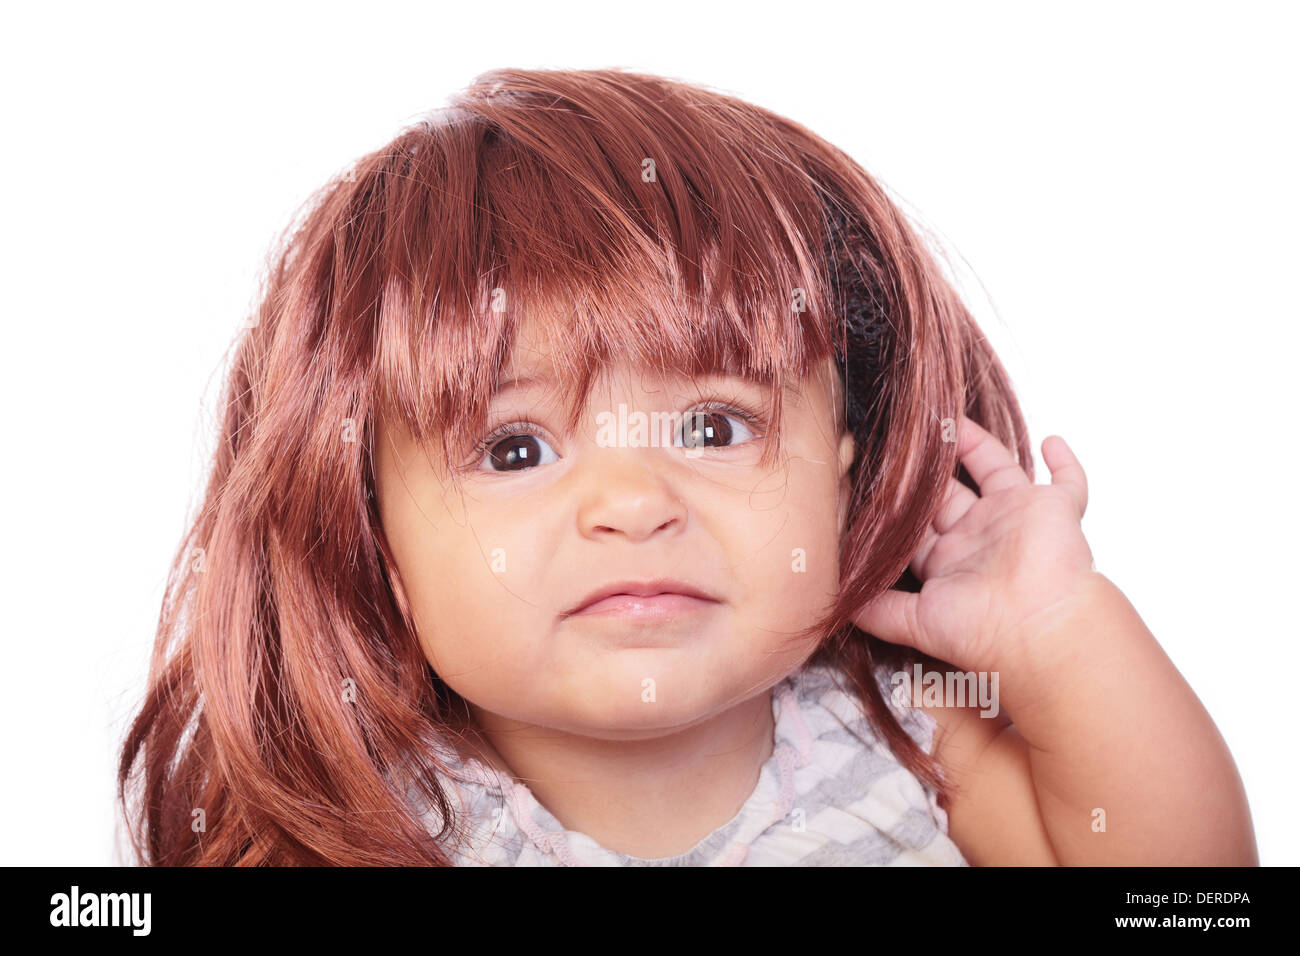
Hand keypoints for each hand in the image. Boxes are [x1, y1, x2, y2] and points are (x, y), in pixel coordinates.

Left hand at [853, 415, 1099, 675]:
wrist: (1040, 630)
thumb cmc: (981, 629)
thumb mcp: (914, 620)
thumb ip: (878, 610)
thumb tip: (838, 601)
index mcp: (949, 562)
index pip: (915, 524)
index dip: (894, 503)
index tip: (872, 474)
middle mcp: (981, 538)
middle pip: (947, 491)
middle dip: (926, 466)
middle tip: (902, 432)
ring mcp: (1018, 520)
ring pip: (994, 469)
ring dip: (974, 443)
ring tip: (948, 416)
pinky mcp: (1055, 509)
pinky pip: (1070, 481)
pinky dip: (1065, 463)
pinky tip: (1052, 441)